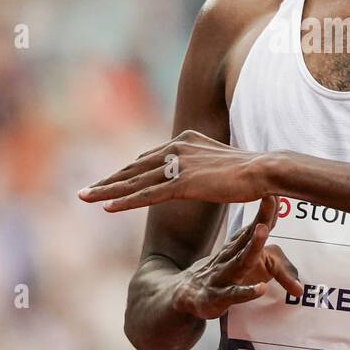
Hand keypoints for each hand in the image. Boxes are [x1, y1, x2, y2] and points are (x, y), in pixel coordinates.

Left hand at [77, 130, 274, 211]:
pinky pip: (147, 195)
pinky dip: (126, 202)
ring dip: (106, 191)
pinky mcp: (183, 183)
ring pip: (134, 181)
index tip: (106, 183)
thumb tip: (196, 174)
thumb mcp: (218, 162)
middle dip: (107, 181)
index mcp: (183, 141)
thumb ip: (200, 164)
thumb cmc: (249, 170)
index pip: (145, 160)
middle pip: (133, 168)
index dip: (124, 173)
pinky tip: (108, 208)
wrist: (265, 170)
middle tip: (84, 192)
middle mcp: (176, 149)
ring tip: (85, 198)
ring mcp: (178, 166)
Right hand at [172, 195, 303, 319]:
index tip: (278, 189)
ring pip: (241, 261)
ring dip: (254, 246)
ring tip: (264, 230)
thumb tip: (288, 254)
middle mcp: (230, 257)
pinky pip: (235, 294)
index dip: (267, 209)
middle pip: (248, 236)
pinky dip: (248, 292)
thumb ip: (263, 254)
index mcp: (236, 248)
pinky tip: (262, 289)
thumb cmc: (217, 275)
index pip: (254, 226)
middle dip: (262, 218)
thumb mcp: (238, 261)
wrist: (183, 296)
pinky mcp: (218, 298)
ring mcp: (223, 276)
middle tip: (271, 197)